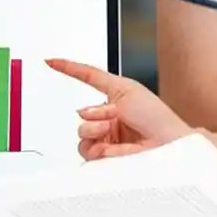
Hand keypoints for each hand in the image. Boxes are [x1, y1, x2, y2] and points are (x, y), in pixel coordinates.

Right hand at [47, 58, 194, 159]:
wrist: (165, 143)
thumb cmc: (155, 116)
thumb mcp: (126, 90)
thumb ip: (98, 91)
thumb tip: (82, 109)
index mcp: (115, 96)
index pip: (87, 78)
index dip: (68, 69)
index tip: (51, 61)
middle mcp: (109, 117)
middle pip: (82, 114)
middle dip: (93, 114)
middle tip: (112, 117)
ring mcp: (107, 136)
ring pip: (81, 132)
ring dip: (93, 129)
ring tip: (110, 131)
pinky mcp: (106, 155)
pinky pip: (87, 149)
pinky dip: (96, 146)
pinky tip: (111, 147)